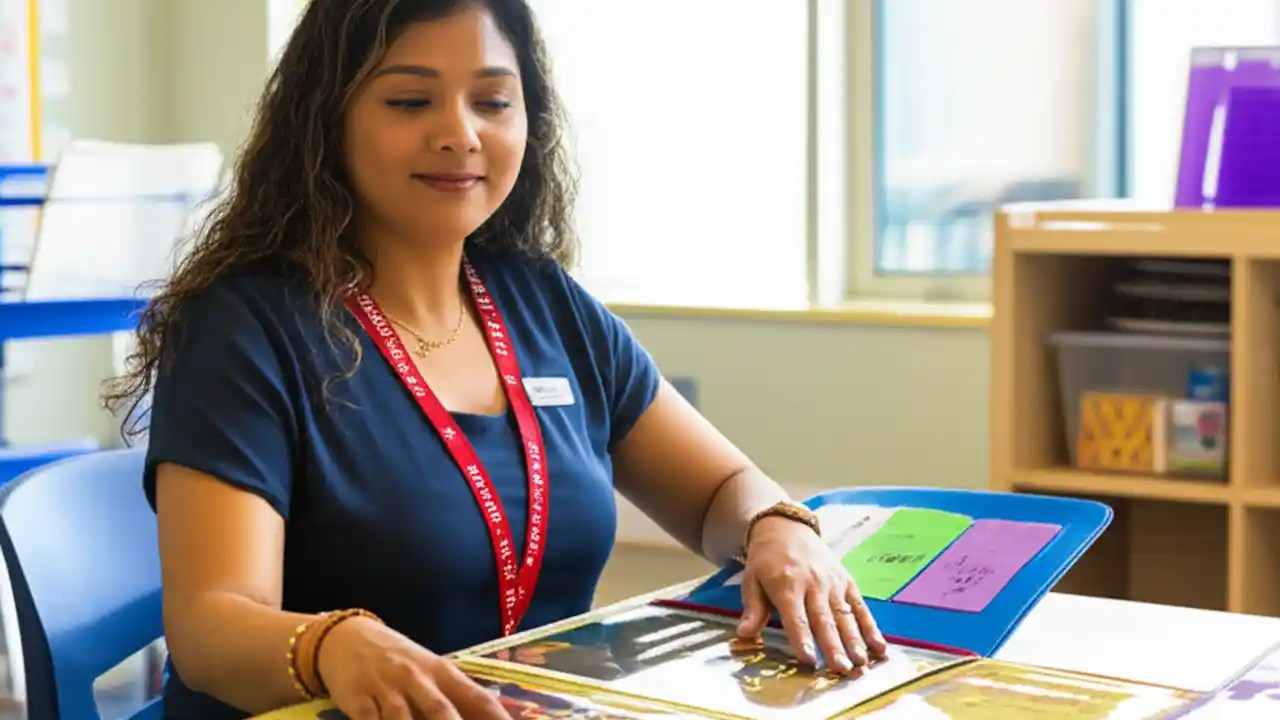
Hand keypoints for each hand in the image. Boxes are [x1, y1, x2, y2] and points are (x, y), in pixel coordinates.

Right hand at [316, 616, 506, 719]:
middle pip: (441, 712)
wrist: (346, 638)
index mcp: (441, 671)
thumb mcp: (428, 669)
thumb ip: (454, 695)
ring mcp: (387, 689)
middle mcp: (417, 678)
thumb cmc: (398, 659)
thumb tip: (492, 714)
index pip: (475, 697)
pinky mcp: (358, 699)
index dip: (496, 717)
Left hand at [735, 517, 886, 673]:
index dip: (802, 638)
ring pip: (845, 615)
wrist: (786, 528)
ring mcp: (832, 583)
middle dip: (834, 646)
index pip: (795, 617)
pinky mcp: (846, 581)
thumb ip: (753, 610)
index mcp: (786, 585)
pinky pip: (859, 606)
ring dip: (855, 640)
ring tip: (862, 662)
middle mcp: (813, 584)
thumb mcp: (752, 581)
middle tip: (842, 669)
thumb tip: (744, 635)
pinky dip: (870, 626)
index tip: (809, 659)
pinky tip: (878, 646)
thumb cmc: (766, 561)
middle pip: (824, 619)